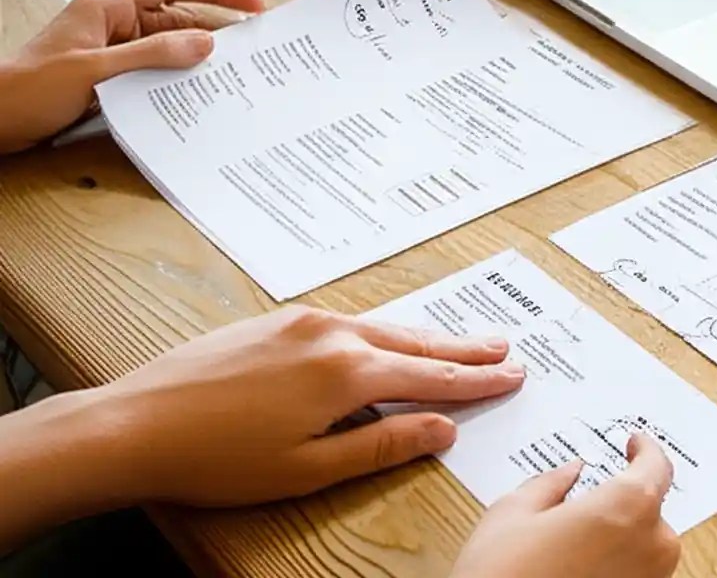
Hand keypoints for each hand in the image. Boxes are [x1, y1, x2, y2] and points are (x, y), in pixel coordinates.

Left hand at [0, 0, 264, 152]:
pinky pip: (157, 74)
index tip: (252, 5)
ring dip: (199, 60)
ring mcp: (114, 54)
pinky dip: (179, 82)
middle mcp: (114, 26)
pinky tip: (200, 96)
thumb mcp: (96, 69)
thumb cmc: (31, 89)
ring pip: (170, 49)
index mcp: (107, 8)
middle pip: (177, 19)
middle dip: (216, 30)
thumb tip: (206, 42)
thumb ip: (153, 54)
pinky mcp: (113, 81)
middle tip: (256, 47)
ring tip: (237, 74)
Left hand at [87, 305, 525, 505]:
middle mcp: (330, 334)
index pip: (431, 376)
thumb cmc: (216, 458)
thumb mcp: (309, 468)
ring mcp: (300, 322)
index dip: (475, 381)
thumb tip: (441, 430)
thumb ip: (382, 444)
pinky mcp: (274, 321)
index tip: (512, 376)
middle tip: (504, 346)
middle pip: (414, 341)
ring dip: (425, 335)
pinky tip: (386, 338)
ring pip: (381, 326)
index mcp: (345, 372)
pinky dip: (381, 330)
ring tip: (460, 339)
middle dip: (462, 347)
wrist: (132, 425)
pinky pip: (347, 320)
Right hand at [451, 433, 680, 577]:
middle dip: (620, 501)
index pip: (656, 465)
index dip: (645, 449)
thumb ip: (551, 483)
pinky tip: (575, 569)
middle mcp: (652, 546)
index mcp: (628, 507)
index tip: (635, 444)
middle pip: (648, 508)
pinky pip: (635, 573)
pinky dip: (613, 565)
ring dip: (617, 537)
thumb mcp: (513, 513)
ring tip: (568, 545)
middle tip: (582, 503)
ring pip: (643, 545)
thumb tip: (570, 472)